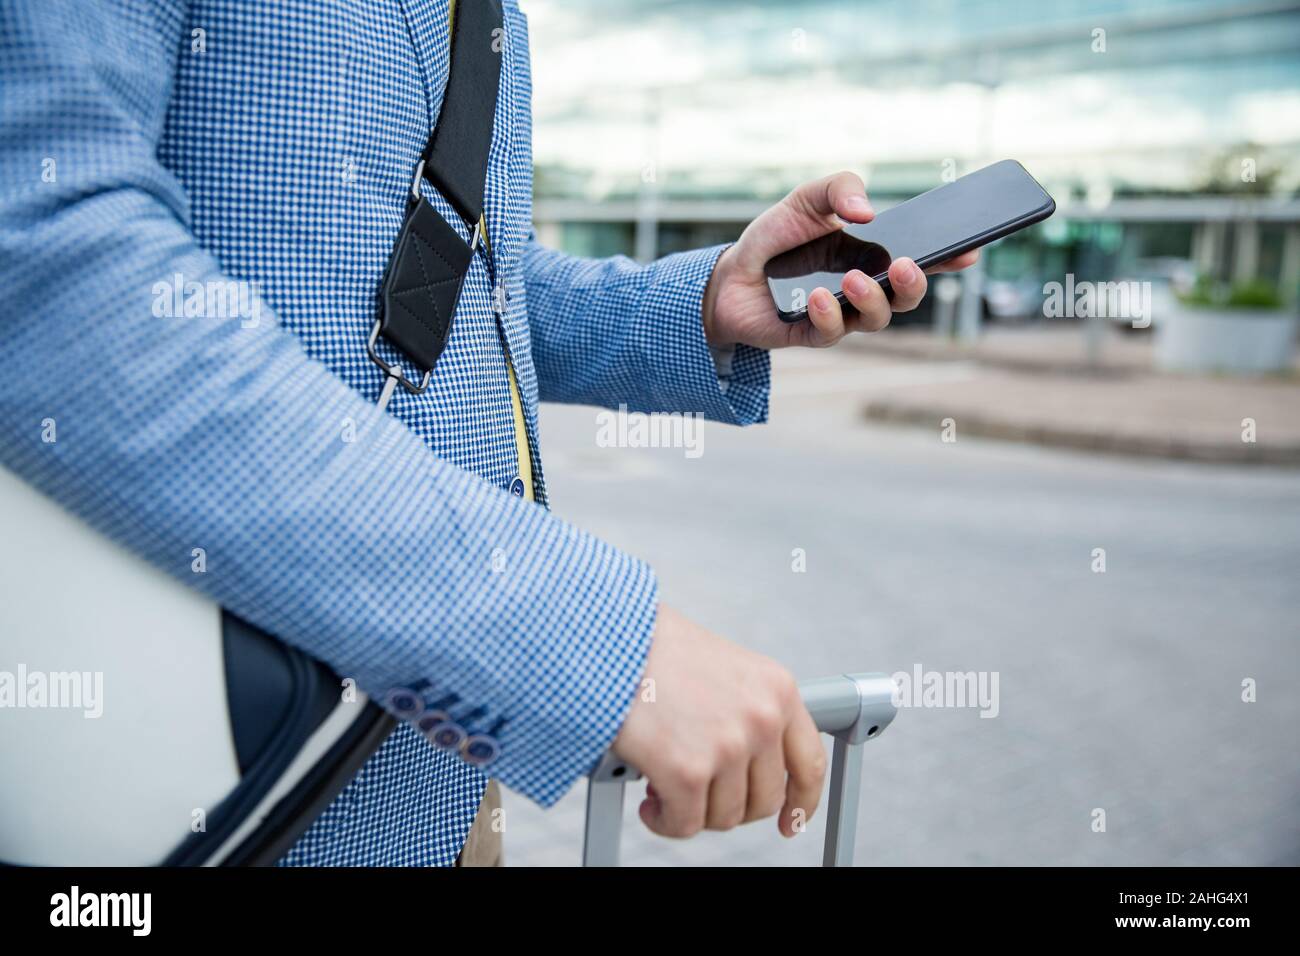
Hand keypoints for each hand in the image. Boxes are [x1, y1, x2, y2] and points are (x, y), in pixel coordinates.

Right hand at [612, 604, 825, 837]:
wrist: (608, 639)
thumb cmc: (655, 651)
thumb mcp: (725, 669)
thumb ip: (748, 713)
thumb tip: (745, 772)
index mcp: (777, 689)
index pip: (809, 762)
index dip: (801, 802)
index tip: (788, 822)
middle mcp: (762, 718)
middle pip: (764, 798)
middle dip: (730, 806)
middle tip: (699, 794)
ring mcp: (729, 746)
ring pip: (725, 816)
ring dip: (692, 812)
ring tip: (664, 787)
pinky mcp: (689, 771)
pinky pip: (685, 824)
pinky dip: (664, 821)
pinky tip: (650, 803)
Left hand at [700, 170, 979, 349]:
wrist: (729, 272)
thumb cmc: (777, 237)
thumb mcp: (807, 198)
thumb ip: (840, 189)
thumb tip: (868, 212)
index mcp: (873, 256)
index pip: (921, 259)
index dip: (949, 258)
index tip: (970, 251)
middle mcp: (863, 289)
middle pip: (907, 297)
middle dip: (915, 284)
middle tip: (907, 265)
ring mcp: (840, 315)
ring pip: (875, 319)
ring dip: (871, 299)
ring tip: (853, 279)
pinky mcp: (811, 334)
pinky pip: (830, 334)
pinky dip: (829, 315)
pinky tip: (819, 297)